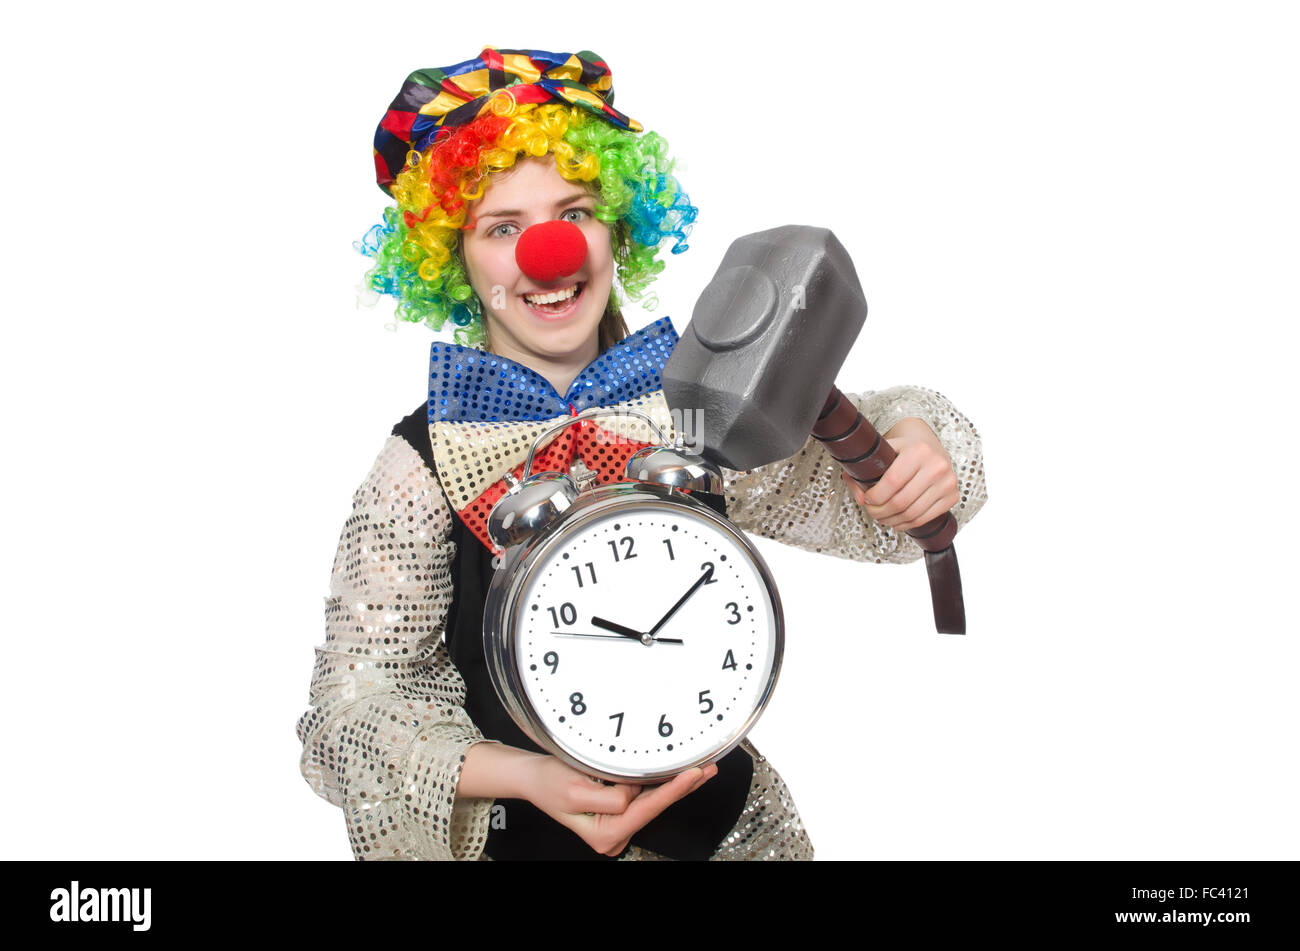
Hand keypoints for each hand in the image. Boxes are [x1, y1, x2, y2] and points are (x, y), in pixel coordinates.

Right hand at [525, 755, 717, 855]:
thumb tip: (635, 789)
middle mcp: (614, 834)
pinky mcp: (618, 812)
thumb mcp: (576, 789)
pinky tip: (675, 774)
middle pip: (655, 807)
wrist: (532, 778)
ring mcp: (617, 825)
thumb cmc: (548, 783)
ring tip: (698, 769)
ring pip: (652, 801)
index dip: (672, 790)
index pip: (647, 808)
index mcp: (605, 834)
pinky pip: (643, 797)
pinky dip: (658, 784)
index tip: (693, 775)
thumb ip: (611, 795)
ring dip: (672, 784)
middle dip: (680, 787)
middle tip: (707, 769)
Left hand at [841, 417, 958, 531]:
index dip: (875, 496)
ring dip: (892, 520)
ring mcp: (947, 482)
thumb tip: (861, 499)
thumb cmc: (903, 451)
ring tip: (882, 517)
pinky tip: (897, 521)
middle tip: (872, 511)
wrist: (930, 447)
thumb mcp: (883, 452)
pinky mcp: (952, 497)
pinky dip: (907, 524)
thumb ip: (864, 471)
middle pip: (901, 501)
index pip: (892, 481)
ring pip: (912, 513)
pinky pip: (925, 518)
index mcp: (918, 450)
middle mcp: (937, 465)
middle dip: (880, 511)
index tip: (867, 499)